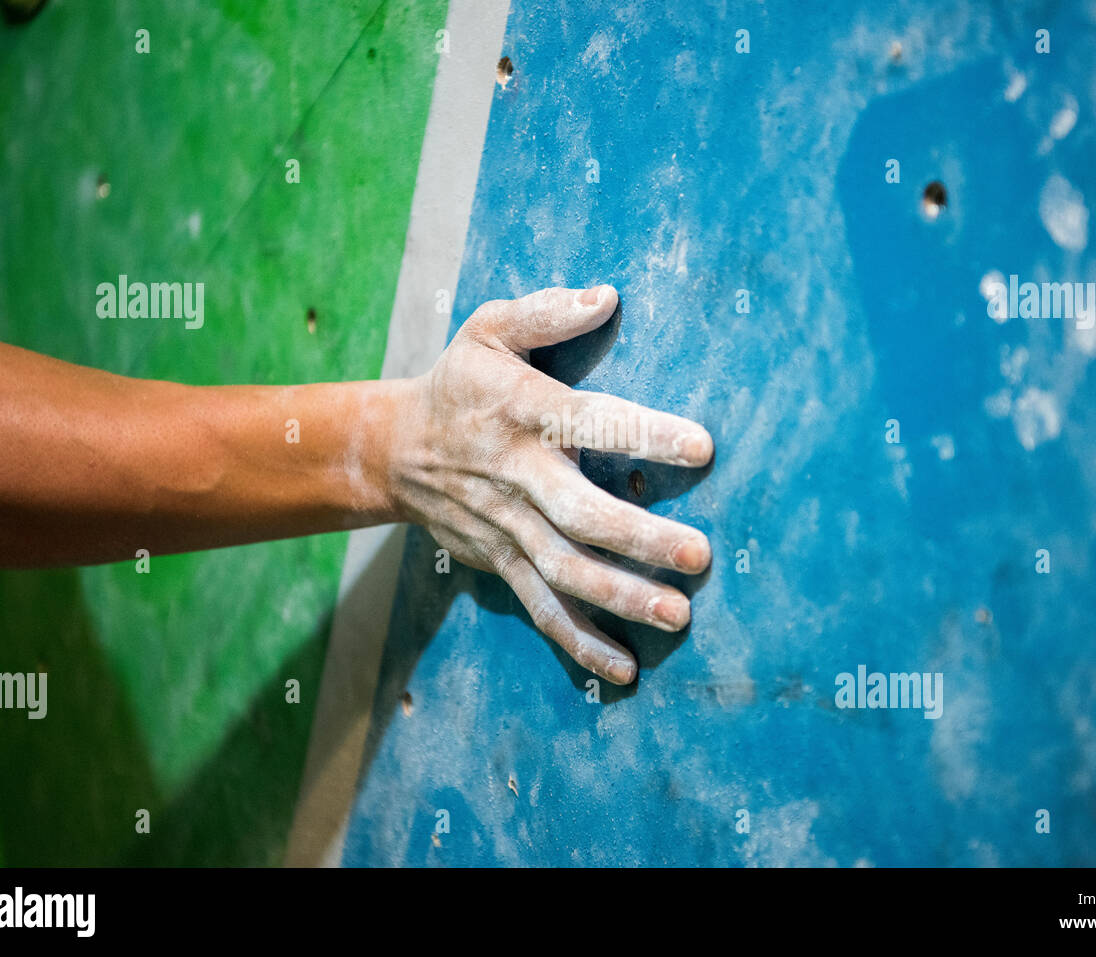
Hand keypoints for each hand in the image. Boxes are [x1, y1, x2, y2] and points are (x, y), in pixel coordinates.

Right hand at [387, 285, 713, 684]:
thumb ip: (546, 313)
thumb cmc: (460, 383)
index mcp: (524, 412)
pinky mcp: (500, 562)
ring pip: (564, 571)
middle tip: (698, 556)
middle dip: (639, 538)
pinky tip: (625, 669)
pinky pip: (541, 609)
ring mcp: (507, 527)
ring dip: (620, 597)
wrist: (393, 451)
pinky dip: (580, 643)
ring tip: (677, 615)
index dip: (643, 433)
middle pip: (580, 514)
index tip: (703, 447)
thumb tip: (608, 296)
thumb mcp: (488, 329)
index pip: (589, 422)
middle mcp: (517, 475)